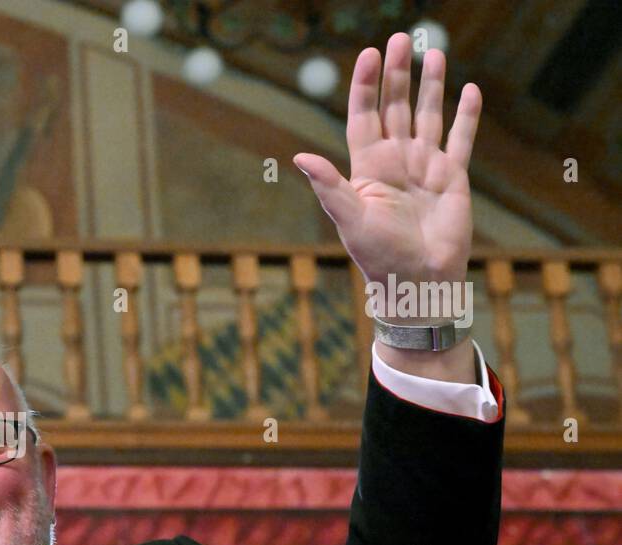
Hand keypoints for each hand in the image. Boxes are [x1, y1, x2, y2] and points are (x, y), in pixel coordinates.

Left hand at [293, 33, 481, 287]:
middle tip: (401, 38)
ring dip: (431, 86)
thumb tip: (299, 157)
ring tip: (434, 52)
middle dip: (398, 74)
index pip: (365, 116)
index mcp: (368, 168)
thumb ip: (329, 186)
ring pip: (428, 116)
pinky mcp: (453, 178)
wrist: (417, 281)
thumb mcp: (350, 220)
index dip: (366, 86)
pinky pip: (462, 140)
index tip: (369, 54)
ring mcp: (425, 167)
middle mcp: (396, 161)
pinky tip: (469, 90)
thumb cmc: (379, 257)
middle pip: (395, 107)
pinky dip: (467, 116)